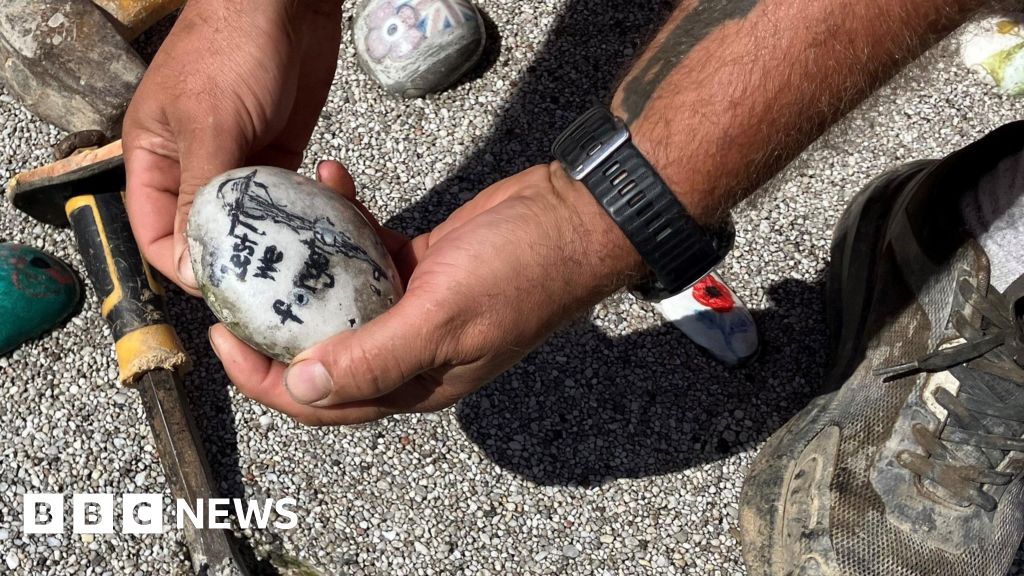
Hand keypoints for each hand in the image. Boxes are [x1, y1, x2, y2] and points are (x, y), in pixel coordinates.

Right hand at [123, 0, 341, 293]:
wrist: (286, 3)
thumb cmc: (233, 47)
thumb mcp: (211, 123)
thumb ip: (203, 192)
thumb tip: (192, 259)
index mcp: (155, 159)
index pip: (156, 234)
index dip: (183, 265)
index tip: (222, 285)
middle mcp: (193, 167)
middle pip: (206, 233)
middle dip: (234, 259)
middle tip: (269, 282)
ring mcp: (238, 163)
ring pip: (249, 222)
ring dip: (272, 240)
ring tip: (298, 257)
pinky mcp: (278, 157)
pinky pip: (283, 202)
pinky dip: (298, 216)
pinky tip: (316, 220)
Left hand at [210, 161, 644, 424]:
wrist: (578, 218)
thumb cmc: (522, 272)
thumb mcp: (445, 317)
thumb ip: (374, 357)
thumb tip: (301, 388)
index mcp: (414, 382)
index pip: (322, 400)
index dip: (266, 379)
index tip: (224, 337)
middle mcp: (409, 352)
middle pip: (322, 351)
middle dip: (272, 323)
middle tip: (235, 282)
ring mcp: (415, 307)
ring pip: (339, 298)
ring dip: (306, 264)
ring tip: (279, 220)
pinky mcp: (421, 265)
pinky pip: (366, 253)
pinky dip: (345, 225)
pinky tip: (333, 183)